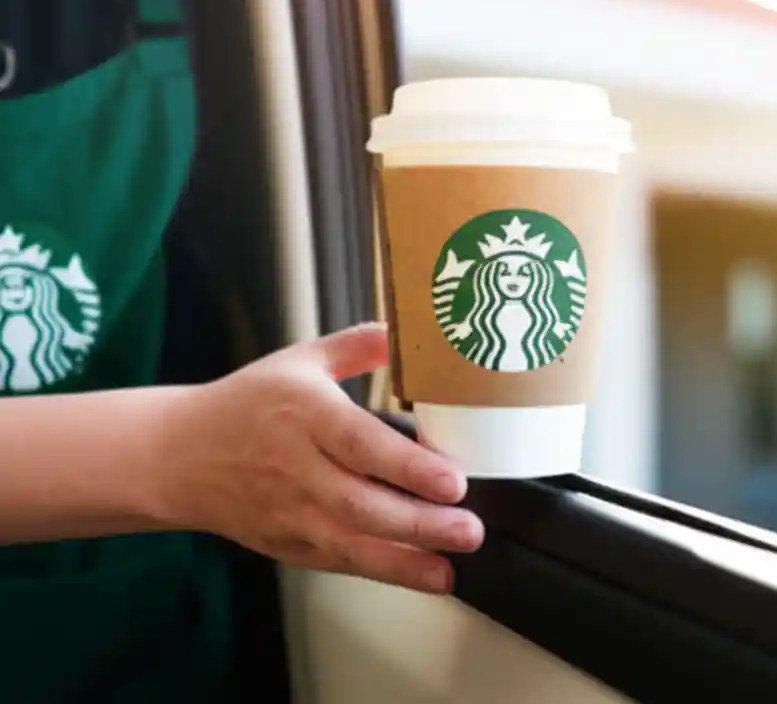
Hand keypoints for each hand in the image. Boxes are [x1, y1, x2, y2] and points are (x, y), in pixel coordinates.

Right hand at [161, 323, 480, 593]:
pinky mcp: (286, 543)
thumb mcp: (301, 360)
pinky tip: (425, 576)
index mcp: (303, 414)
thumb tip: (412, 329)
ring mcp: (289, 512)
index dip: (407, 468)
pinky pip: (338, 562)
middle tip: (470, 528)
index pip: (359, 444)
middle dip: (420, 523)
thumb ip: (359, 345)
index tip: (452, 481)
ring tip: (452, 567)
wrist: (178, 454)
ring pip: (350, 543)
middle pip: (361, 503)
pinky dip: (382, 572)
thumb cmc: (248, 403)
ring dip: (406, 560)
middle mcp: (295, 468)